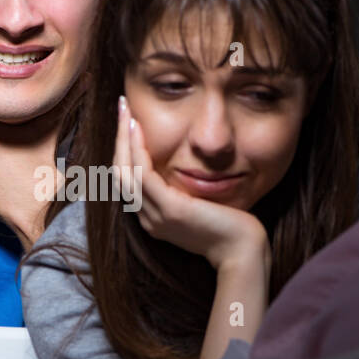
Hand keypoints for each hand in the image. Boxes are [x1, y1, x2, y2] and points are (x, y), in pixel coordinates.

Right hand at [115, 95, 268, 273]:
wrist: (242, 252)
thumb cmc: (229, 227)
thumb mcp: (199, 206)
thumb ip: (184, 192)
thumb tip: (182, 167)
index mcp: (152, 217)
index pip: (127, 180)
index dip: (123, 149)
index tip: (128, 121)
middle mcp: (148, 217)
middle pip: (119, 173)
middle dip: (117, 138)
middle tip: (120, 107)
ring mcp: (156, 215)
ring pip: (124, 172)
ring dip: (122, 138)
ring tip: (124, 110)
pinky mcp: (171, 209)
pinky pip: (144, 175)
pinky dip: (137, 150)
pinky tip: (137, 128)